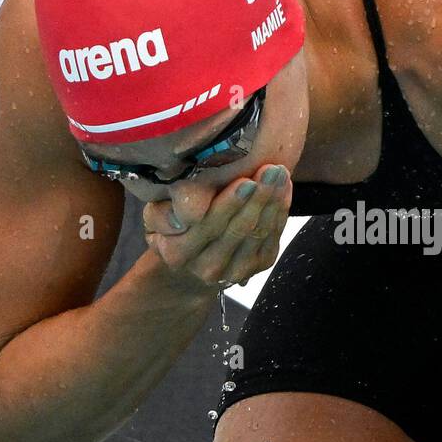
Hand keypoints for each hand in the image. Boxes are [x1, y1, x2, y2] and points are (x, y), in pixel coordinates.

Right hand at [142, 164, 291, 293]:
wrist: (191, 258)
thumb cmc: (173, 223)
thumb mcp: (156, 213)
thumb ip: (164, 211)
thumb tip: (187, 211)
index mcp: (178, 253)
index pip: (208, 226)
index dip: (229, 204)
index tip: (245, 180)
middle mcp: (207, 268)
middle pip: (238, 230)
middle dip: (258, 198)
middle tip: (271, 170)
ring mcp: (235, 271)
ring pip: (258, 233)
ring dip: (273, 202)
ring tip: (280, 174)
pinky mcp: (257, 266)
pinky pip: (273, 237)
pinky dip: (280, 211)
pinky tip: (284, 188)